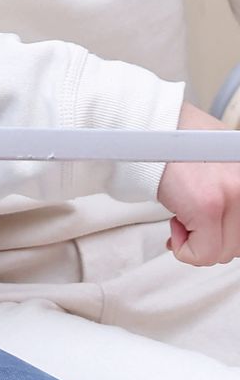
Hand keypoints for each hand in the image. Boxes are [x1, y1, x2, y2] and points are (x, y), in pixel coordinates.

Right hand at [158, 103, 239, 265]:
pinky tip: (174, 222)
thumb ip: (230, 184)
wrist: (148, 127)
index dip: (225, 232)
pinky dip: (183, 248)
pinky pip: (201, 253)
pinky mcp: (207, 207)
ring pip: (221, 251)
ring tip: (182, 214)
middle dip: (212, 238)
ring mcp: (230, 195)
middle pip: (237, 242)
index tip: (209, 229)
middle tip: (190, 220)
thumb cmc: (175, 137)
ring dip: (197, 241)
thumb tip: (229, 218)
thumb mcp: (218, 157)